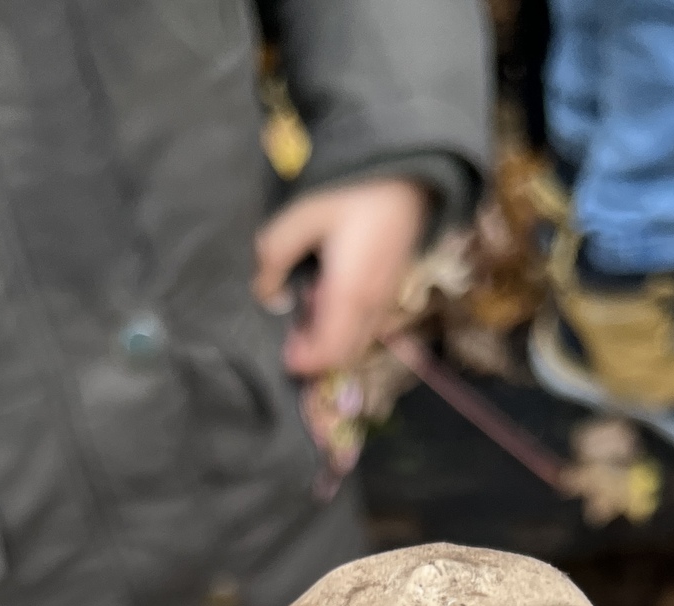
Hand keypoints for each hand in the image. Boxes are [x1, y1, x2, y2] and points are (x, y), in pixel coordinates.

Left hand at [255, 178, 428, 377]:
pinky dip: (344, 323)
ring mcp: (386, 301)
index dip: (303, 362)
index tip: (282, 353)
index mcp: (350, 297)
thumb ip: (274, 257)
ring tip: (308, 304)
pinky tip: (329, 291)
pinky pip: (367, 325)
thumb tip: (266, 294)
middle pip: (344, 356)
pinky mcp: (391, 291)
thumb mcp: (301, 215)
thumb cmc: (354, 190)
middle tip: (291, 332)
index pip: (328, 354)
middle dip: (315, 355)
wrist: (406, 174)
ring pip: (357, 343)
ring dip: (330, 338)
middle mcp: (372, 308)